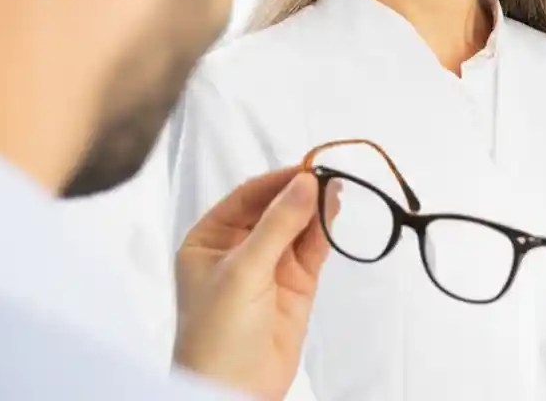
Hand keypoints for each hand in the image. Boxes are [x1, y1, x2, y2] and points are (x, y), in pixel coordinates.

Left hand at [173, 167, 336, 399]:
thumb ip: (277, 224)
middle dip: (299, 192)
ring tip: (337, 186)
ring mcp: (269, 268)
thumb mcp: (242, 271)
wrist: (233, 392)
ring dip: (315, 208)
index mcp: (209, 240)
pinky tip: (334, 210)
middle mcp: (238, 250)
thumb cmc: (216, 335)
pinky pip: (311, 250)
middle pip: (274, 209)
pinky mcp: (295, 287)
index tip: (306, 167)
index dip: (277, 180)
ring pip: (297, 227)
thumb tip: (305, 182)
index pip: (246, 197)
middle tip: (327, 173)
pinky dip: (324, 231)